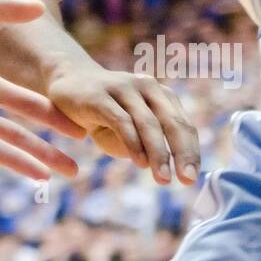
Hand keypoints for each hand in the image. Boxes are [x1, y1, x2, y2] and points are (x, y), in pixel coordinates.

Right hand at [47, 64, 200, 185]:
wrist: (68, 80)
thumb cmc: (103, 111)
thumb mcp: (128, 128)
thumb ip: (145, 143)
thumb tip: (162, 165)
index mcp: (160, 95)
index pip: (183, 125)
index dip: (191, 152)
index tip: (192, 179)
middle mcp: (147, 86)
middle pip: (172, 122)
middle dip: (182, 153)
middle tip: (187, 180)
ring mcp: (124, 88)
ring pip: (148, 123)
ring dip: (158, 153)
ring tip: (163, 179)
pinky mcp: (101, 95)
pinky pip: (122, 121)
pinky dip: (134, 143)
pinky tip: (140, 162)